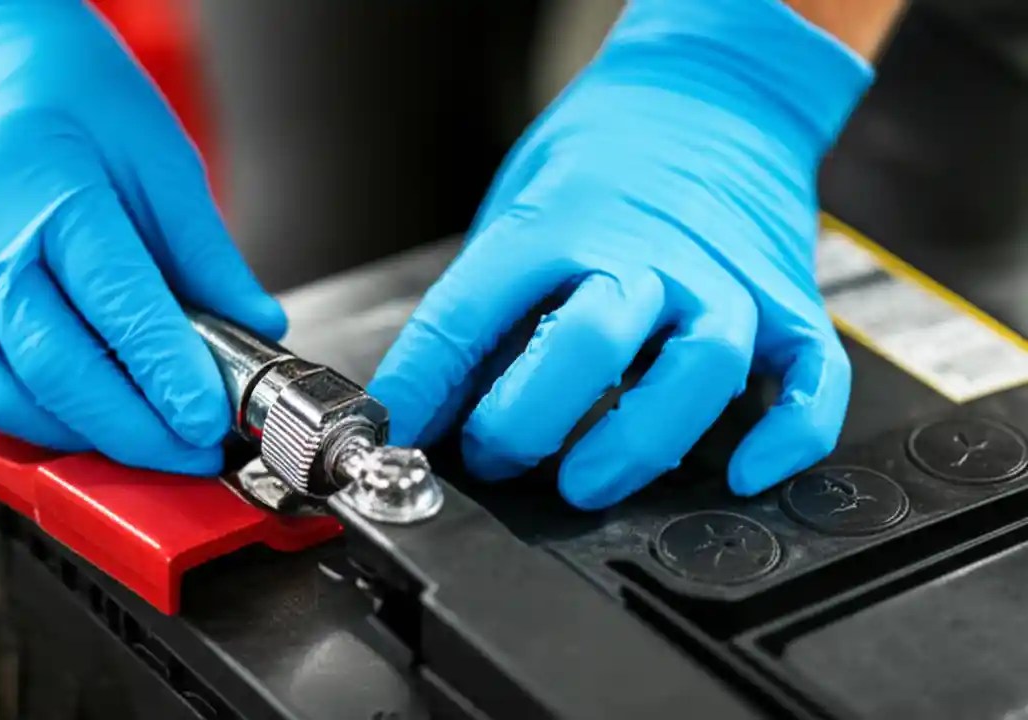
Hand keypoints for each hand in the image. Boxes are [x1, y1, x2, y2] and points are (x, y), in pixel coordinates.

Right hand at [0, 0, 284, 473]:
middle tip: (189, 449)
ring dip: (83, 432)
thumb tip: (254, 325)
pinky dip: (38, 407)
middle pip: (55, 367)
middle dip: (132, 428)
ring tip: (147, 439)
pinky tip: (86, 410)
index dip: (167, 373)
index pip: (118, 305)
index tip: (210, 418)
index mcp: (46, 186)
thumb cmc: (57, 79)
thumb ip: (203, 254)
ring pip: (6, 391)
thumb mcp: (156, 152)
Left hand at [370, 0, 873, 508]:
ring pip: (701, 365)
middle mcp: (645, 251)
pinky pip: (811, 373)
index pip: (474, 309)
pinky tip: (745, 471)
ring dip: (642, 437)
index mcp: (558, 224)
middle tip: (500, 456)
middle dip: (533, 417)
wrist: (713, 91)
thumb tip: (419, 410)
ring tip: (589, 481)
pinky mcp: (787, 301)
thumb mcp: (517, 214)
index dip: (423, 383)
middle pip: (592, 339)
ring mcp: (723, 278)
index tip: (392, 433)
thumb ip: (481, 318)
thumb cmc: (606, 159)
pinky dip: (789, 431)